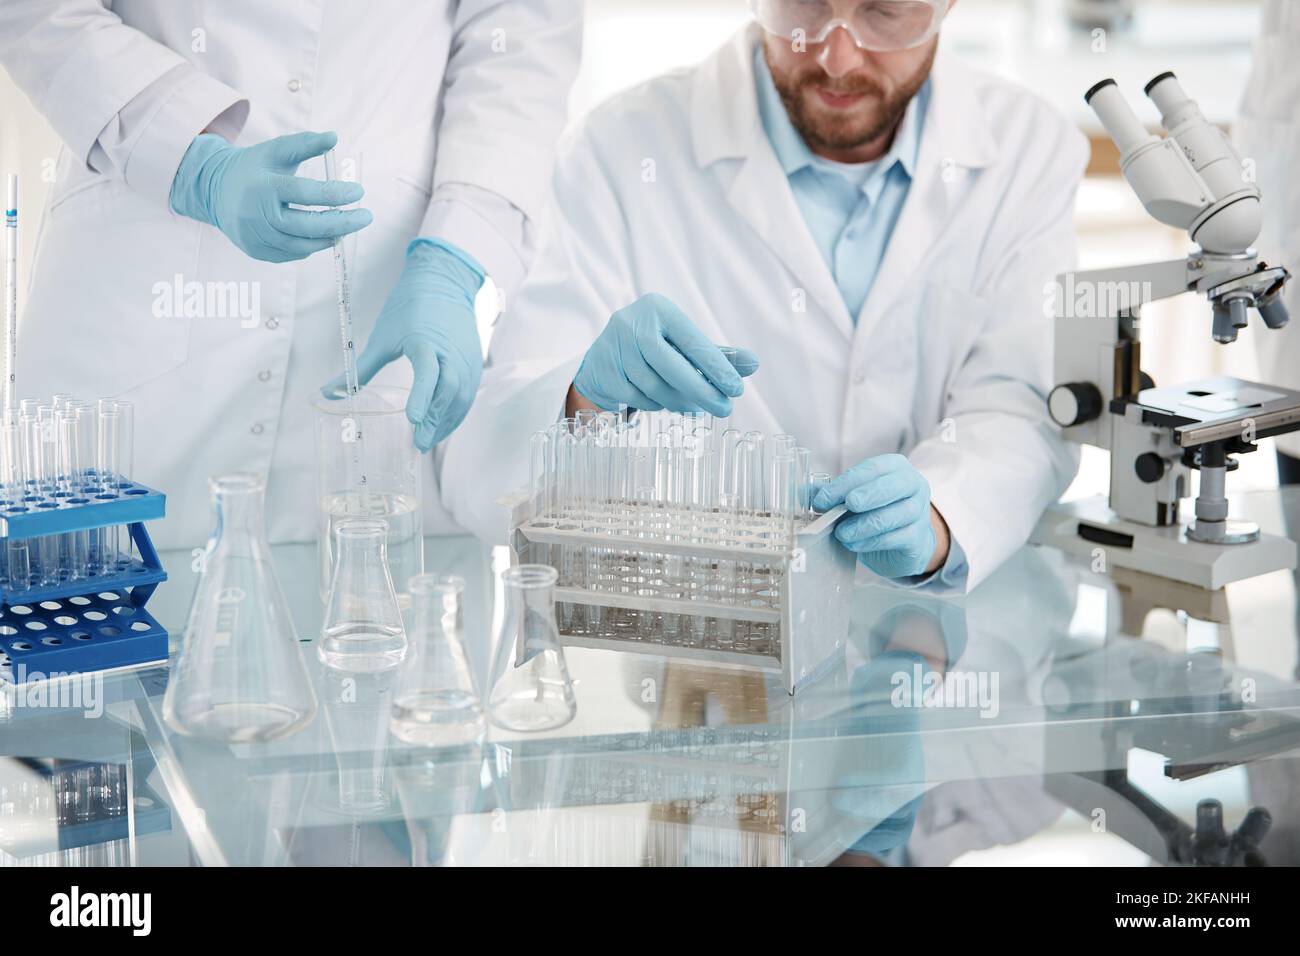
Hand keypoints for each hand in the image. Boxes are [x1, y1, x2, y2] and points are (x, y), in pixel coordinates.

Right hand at [170, 130, 371, 262]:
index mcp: (262, 187)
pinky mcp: (257, 252)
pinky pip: (292, 253)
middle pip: (307, 227)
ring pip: (302, 245)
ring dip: (329, 237)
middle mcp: (257, 216)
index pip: (305, 194)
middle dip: (342, 223)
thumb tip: (334, 136)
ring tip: (347, 226)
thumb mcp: (275, 150)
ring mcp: (256, 237)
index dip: (335, 194)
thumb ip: (304, 144)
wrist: (214, 190)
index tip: (359, 192)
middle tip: (366, 216)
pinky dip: (311, 245)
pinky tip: (323, 234)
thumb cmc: (254, 168)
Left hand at [322, 238, 484, 451]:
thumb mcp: (382, 338)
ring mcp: (467, 361)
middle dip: (434, 419)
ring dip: (444, 422)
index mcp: (426, 342)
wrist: (445, 285)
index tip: (412, 419)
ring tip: (426, 442)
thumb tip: (327, 393)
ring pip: (460, 398)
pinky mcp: (474, 368)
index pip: (427, 372)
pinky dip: (453, 416)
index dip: (421, 396)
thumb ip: (360, 370)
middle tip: (418, 443)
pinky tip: (439, 430)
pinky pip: (466, 398)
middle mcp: (451, 353)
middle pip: (448, 390)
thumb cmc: (410, 310)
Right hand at [573, 293, 758, 417]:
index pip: (693, 341)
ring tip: (693, 407)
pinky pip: (636, 396)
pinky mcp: (602, 369)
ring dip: (678, 401)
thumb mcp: (684, 344)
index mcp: (659, 308)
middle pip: (671, 365)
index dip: (716, 368)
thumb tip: (753, 364)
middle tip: (724, 409)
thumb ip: (716, 353)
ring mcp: (614, 346)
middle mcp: (633, 323)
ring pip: (653, 385)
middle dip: (701, 391)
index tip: (736, 390)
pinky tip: (662, 402)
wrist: (604, 357)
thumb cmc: (654, 348)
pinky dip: (654, 404)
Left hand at [813, 454, 949, 578]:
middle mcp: (913, 485)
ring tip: (841, 533)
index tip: (822, 499)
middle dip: (865, 496)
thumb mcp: (854, 497)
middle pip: (891, 487)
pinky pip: (894, 538)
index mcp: (896, 467)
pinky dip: (870, 542)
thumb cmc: (876, 511)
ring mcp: (919, 512)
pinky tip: (854, 545)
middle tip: (845, 507)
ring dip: (863, 525)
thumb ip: (832, 492)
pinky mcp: (918, 537)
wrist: (904, 542)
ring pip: (892, 515)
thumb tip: (804, 492)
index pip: (871, 469)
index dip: (845, 483)